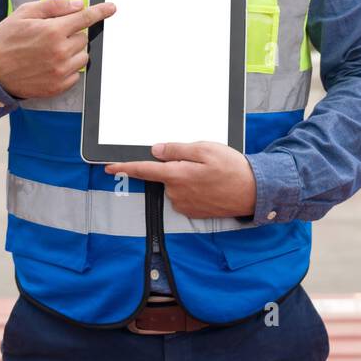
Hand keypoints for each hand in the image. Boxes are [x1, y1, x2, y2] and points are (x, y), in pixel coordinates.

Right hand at [0, 0, 116, 98]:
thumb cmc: (6, 38)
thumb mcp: (25, 13)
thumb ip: (53, 6)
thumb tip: (77, 5)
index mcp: (53, 31)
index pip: (85, 18)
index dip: (101, 11)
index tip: (111, 8)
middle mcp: (60, 52)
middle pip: (84, 38)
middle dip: (73, 34)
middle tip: (53, 35)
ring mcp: (60, 71)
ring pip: (83, 56)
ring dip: (73, 51)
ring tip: (51, 51)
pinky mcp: (58, 86)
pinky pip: (76, 74)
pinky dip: (68, 67)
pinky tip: (50, 64)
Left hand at [105, 143, 256, 218]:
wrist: (253, 192)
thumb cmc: (231, 168)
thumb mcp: (204, 149)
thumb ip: (176, 150)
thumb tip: (156, 151)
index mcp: (177, 175)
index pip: (143, 170)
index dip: (124, 168)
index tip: (108, 167)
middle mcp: (177, 193)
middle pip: (164, 175)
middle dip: (174, 165)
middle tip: (200, 161)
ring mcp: (185, 204)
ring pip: (175, 184)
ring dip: (185, 177)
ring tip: (209, 173)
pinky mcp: (193, 211)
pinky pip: (184, 195)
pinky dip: (192, 187)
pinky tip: (209, 184)